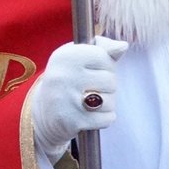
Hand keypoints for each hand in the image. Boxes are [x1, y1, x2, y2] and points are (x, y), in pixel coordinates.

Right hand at [31, 38, 126, 160]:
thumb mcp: (79, 57)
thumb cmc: (68, 79)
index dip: (105, 66)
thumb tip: (123, 46)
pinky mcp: (73, 122)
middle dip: (106, 87)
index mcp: (65, 56)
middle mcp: (63, 76)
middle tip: (88, 89)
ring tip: (88, 103)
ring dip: (105, 105)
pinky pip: (107, 119)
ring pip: (110, 102)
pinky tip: (89, 116)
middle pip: (110, 81)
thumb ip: (103, 48)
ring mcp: (67, 100)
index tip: (91, 70)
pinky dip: (103, 119)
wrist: (45, 114)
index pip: (104, 58)